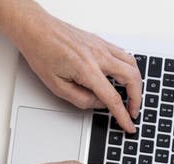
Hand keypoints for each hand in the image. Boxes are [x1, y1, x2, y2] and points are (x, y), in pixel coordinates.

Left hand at [16, 7, 141, 132]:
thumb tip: (99, 104)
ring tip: (131, 96)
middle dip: (137, 98)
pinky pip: (123, 54)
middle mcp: (98, 55)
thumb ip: (82, 100)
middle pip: (131, 77)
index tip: (129, 125)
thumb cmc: (42, 52)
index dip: (123, 115)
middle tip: (133, 111)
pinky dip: (128, 68)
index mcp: (87, 69)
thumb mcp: (57, 86)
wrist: (35, 28)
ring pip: (131, 63)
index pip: (113, 98)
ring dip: (136, 82)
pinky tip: (123, 77)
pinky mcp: (99, 41)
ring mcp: (101, 46)